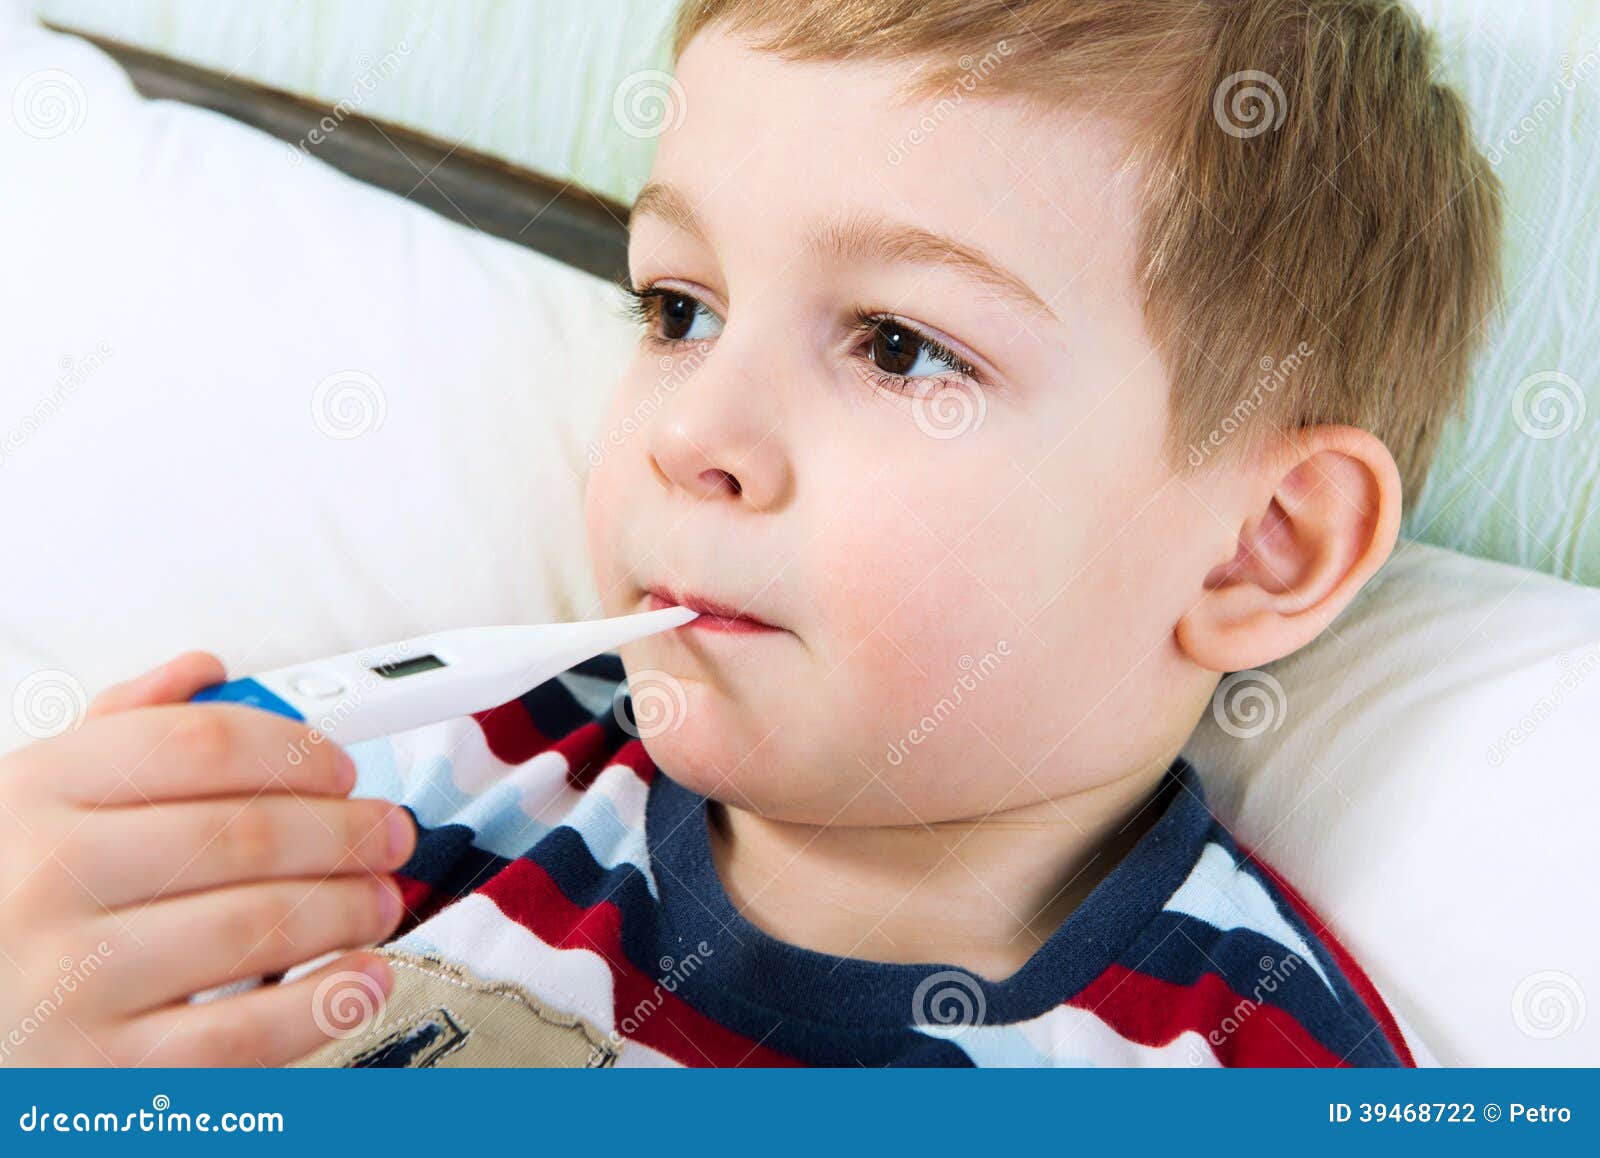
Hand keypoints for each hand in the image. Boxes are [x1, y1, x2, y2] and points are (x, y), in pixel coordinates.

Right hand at [0, 652, 414, 1064]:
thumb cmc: (6, 904)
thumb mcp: (31, 802)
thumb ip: (119, 731)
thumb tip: (203, 673)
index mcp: (35, 794)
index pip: (203, 744)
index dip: (297, 752)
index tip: (345, 770)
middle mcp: (48, 880)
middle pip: (246, 833)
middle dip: (345, 831)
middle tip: (389, 836)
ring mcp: (74, 980)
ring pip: (258, 926)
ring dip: (348, 909)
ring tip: (381, 901)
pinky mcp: (106, 1071)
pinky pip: (245, 1034)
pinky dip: (325, 1003)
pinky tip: (363, 978)